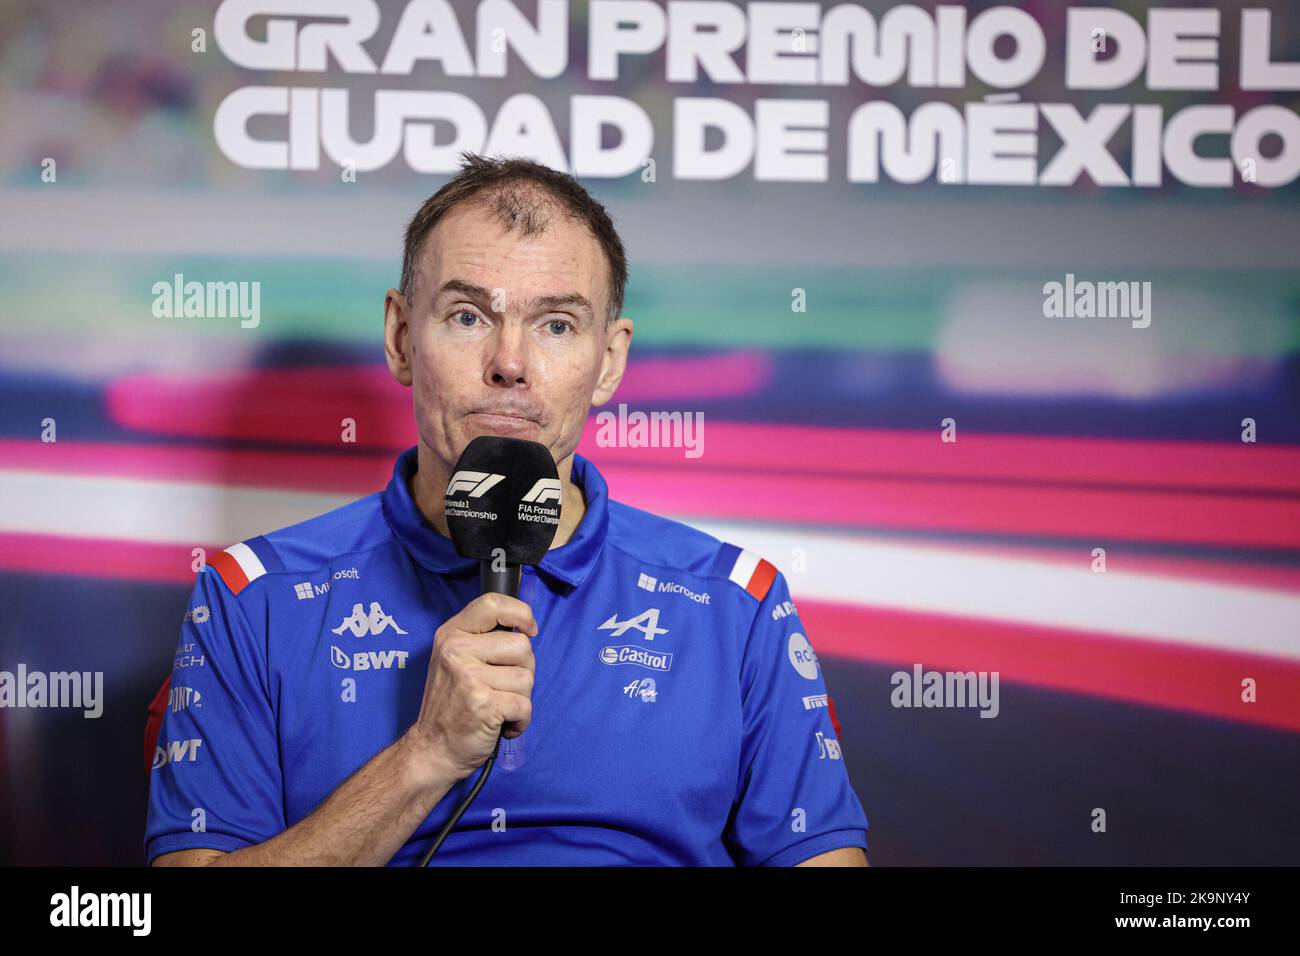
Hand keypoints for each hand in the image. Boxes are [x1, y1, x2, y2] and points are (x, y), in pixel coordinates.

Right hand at [405, 592, 537, 782]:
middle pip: (522, 645)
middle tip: (502, 688)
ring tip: (498, 708)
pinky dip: (521, 721)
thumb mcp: (454, 660)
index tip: (528, 630)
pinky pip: (525, 705)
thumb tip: (525, 628)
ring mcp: (469, 676)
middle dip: (524, 670)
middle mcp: (457, 650)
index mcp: (452, 634)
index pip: (492, 603)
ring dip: (521, 699)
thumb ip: (482, 640)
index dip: (520, 613)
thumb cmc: (452, 706)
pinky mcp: (483, 703)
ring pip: (527, 678)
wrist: (432, 750)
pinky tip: (501, 724)